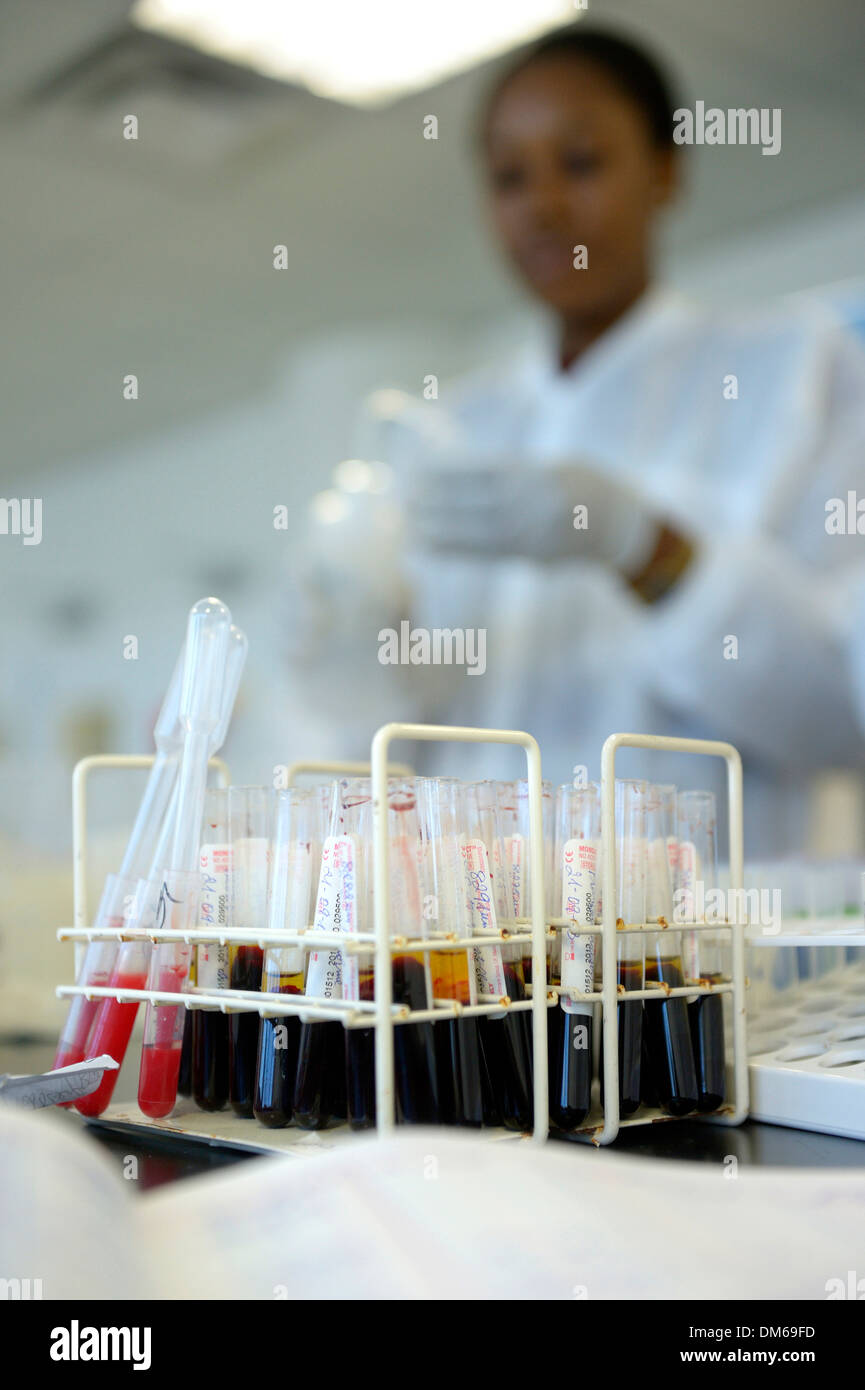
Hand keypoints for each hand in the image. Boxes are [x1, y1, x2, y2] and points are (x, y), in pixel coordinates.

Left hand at [404, 459, 660, 570]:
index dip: (449, 471)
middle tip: (403, 495)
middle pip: (475, 504)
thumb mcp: (557, 466)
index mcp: (541, 476)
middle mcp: (536, 508)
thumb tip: (460, 473)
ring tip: (408, 521)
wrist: (623, 528)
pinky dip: (454, 548)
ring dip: (438, 528)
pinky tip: (429, 544)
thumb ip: (515, 472)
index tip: (419, 467)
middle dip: (437, 501)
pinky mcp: (530, 556)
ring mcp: (534, 536)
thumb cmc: (585, 486)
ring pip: (476, 532)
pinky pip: (484, 553)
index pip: (485, 472)